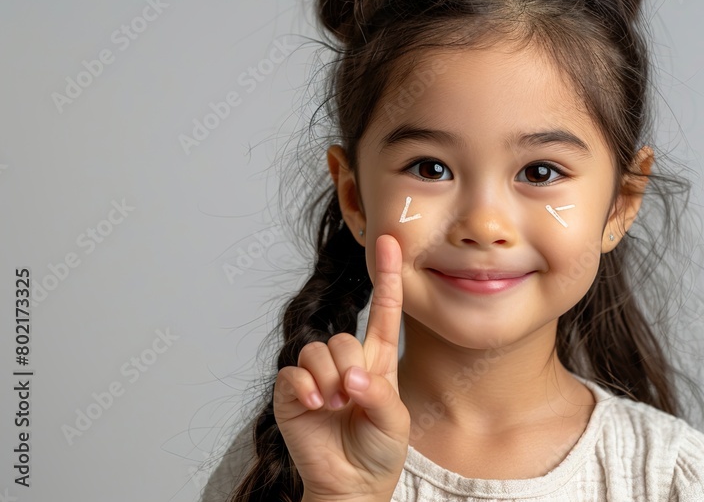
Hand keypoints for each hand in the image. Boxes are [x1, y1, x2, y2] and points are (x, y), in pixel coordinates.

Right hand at [273, 234, 409, 500]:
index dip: (387, 277)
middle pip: (343, 338)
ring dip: (327, 379)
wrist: (352, 484)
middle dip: (348, 366)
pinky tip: (315, 406)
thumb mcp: (395, 420)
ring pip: (316, 351)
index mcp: (377, 362)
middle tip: (351, 397)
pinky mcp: (292, 393)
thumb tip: (351, 378)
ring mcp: (316, 377)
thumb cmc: (379, 452)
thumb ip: (379, 394)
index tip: (391, 242)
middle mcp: (345, 364)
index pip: (383, 311)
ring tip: (334, 405)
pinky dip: (305, 388)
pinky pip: (293, 373)